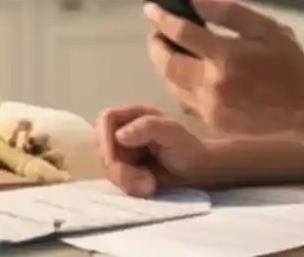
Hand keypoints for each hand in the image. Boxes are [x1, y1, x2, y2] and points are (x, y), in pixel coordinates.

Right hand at [96, 105, 211, 196]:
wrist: (199, 171)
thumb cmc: (188, 147)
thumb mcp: (171, 132)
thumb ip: (147, 127)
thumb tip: (119, 136)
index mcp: (134, 115)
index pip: (106, 119)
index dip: (105, 139)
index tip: (115, 159)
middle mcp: (125, 132)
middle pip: (104, 148)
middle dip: (119, 169)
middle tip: (144, 181)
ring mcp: (125, 153)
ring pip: (109, 167)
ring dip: (126, 181)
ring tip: (150, 186)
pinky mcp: (127, 171)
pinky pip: (117, 180)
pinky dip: (130, 187)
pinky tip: (148, 188)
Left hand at [145, 0, 303, 135]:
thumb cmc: (289, 62)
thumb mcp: (265, 27)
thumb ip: (227, 11)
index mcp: (229, 57)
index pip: (182, 33)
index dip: (163, 18)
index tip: (151, 8)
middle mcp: (215, 86)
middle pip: (168, 63)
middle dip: (157, 45)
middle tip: (156, 31)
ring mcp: (212, 109)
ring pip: (172, 84)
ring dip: (166, 64)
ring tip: (171, 48)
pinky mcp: (213, 123)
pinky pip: (186, 100)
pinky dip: (182, 83)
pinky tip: (191, 71)